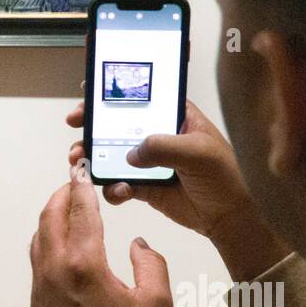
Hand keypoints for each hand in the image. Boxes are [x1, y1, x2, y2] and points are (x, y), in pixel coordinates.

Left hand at [29, 165, 173, 306]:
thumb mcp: (156, 305)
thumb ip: (152, 264)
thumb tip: (138, 244)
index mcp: (84, 265)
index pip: (80, 210)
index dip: (82, 185)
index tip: (83, 169)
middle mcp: (56, 268)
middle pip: (51, 214)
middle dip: (62, 193)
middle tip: (75, 181)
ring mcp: (41, 283)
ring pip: (39, 233)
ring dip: (52, 214)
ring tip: (68, 205)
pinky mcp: (36, 298)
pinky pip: (37, 255)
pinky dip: (47, 237)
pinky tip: (61, 239)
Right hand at [65, 95, 287, 280]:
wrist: (229, 218)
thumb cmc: (225, 177)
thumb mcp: (198, 152)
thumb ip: (164, 146)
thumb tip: (132, 152)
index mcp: (176, 116)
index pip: (142, 95)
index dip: (115, 90)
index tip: (91, 88)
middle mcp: (160, 135)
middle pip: (119, 122)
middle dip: (93, 122)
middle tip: (76, 122)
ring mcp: (150, 161)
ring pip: (112, 153)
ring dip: (93, 155)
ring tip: (80, 159)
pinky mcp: (145, 186)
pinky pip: (119, 183)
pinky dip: (111, 187)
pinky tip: (115, 191)